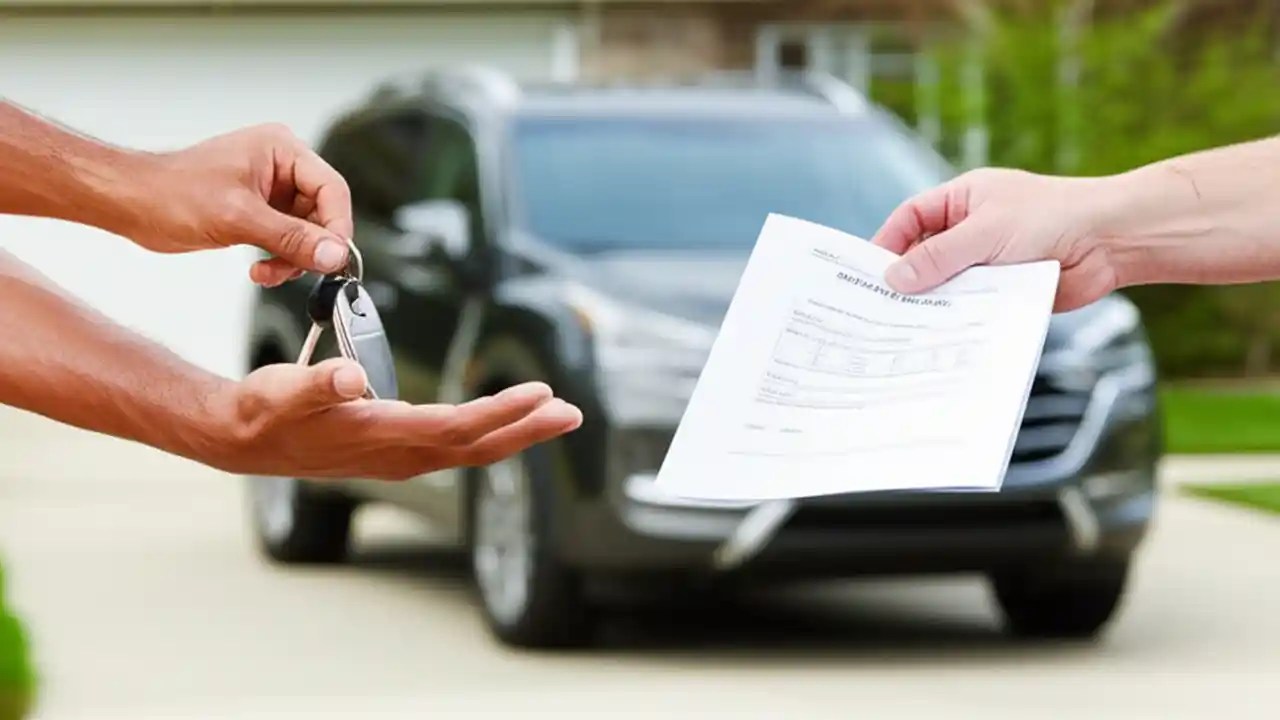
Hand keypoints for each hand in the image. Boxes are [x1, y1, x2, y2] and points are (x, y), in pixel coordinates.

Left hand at [129, 123, 352, 286]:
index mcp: (281, 149)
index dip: (337, 227)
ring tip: (268, 272)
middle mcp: (281, 166)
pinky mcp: (260, 212)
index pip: (332, 189)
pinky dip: (280, 259)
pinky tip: (261, 270)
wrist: (131, 204)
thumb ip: (291, 237)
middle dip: (309, 247)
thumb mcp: (239, 218)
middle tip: (296, 268)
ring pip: (307, 233)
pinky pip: (287, 240)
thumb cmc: (169, 193)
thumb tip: (333, 254)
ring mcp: (271, 190)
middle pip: (323, 214)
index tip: (334, 258)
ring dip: (292, 258)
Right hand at [200, 358, 582, 480]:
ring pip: (472, 449)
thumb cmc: (264, 409)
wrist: (242, 439)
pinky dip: (491, 434)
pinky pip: (457, 447)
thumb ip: (318, 383)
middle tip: (573, 412)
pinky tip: (509, 422)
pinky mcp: (398, 453)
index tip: (542, 394)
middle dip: (528, 429)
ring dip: (517, 432)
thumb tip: (352, 377)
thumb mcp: (282, 390)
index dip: (502, 413)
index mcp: (381, 436)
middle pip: (478, 445)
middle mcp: (399, 454)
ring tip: (556, 414)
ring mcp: (401, 458)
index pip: (456, 427)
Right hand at [871, 168, 1119, 311]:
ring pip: (948, 285)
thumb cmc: (1051, 217)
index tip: (868, 272)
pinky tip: (942, 337)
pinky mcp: (1005, 290)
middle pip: (925, 256)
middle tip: (879, 308)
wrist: (1111, 241)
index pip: (911, 219)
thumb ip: (938, 256)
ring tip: (905, 329)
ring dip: (933, 304)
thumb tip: (894, 278)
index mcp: (962, 201)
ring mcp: (988, 262)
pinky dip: (959, 319)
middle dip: (907, 280)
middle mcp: (971, 231)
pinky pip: (972, 306)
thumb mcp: (985, 231)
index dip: (888, 242)